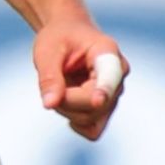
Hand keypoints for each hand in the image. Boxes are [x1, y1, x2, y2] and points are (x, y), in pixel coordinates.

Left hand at [33, 19, 127, 141]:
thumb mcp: (46, 51)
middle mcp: (118, 75)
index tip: (98, 100)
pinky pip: (93, 130)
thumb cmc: (58, 38)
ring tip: (60, 87)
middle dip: (66, 101)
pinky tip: (67, 104)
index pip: (110, 75)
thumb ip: (49, 77)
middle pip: (94, 106)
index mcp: (107, 52)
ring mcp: (114, 93)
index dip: (104, 90)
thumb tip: (50, 104)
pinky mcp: (107, 108)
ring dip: (68, 111)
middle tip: (50, 82)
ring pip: (91, 120)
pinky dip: (76, 123)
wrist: (67, 34)